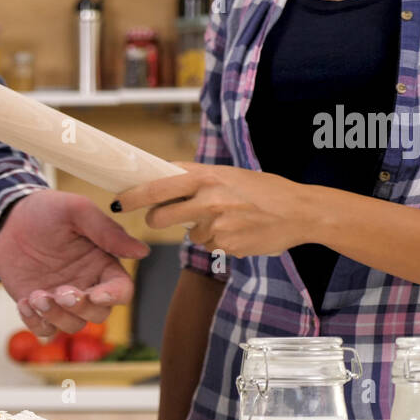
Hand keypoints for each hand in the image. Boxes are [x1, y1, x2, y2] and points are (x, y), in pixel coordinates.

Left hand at [0, 191, 149, 335]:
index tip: (96, 294)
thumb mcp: (76, 210)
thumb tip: (143, 252)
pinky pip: (45, 330)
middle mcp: (87, 285)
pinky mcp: (39, 308)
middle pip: (98, 314)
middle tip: (59, 292)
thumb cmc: (46, 210)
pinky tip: (24, 302)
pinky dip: (36, 323)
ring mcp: (62, 299)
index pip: (121, 290)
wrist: (7, 219)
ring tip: (35, 296)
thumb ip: (107, 230)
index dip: (113, 296)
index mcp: (103, 264)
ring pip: (73, 325)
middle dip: (80, 307)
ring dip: (55, 317)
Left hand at [113, 162, 317, 256]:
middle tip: (159, 218)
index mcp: (208, 176)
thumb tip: (164, 184)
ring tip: (229, 218)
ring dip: (200, 229)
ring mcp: (217, 224)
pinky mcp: (226, 245)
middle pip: (160, 217)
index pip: (159, 184)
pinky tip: (240, 230)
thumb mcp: (230, 174)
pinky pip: (210, 245)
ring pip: (190, 233)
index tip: (119, 199)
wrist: (300, 212)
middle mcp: (209, 199)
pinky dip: (220, 240)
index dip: (135, 194)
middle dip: (155, 220)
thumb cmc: (265, 190)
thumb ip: (199, 180)